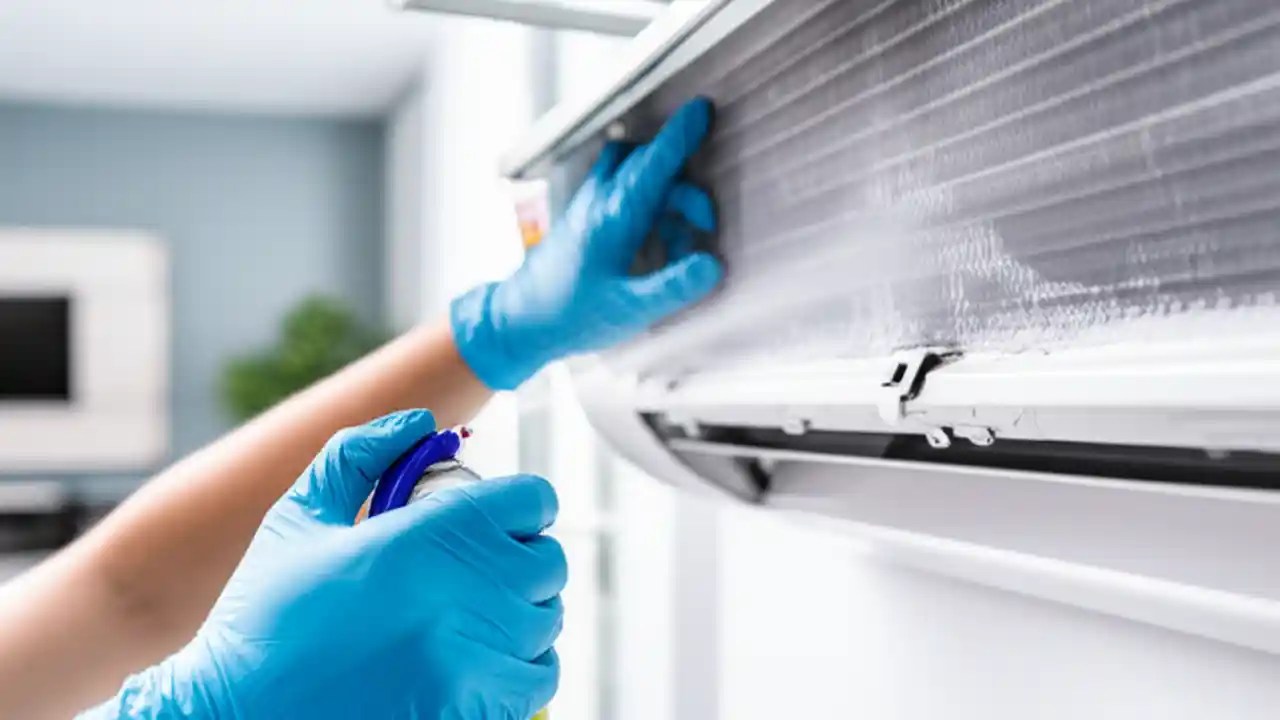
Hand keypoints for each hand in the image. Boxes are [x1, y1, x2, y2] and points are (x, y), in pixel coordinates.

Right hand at [81, 410, 565, 718]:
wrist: (238, 717)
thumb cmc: (264, 617)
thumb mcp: (299, 517)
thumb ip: (360, 454)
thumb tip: (423, 422)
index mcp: (425, 537)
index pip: (533, 501)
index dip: (518, 503)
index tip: (496, 517)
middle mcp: (460, 595)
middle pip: (548, 562)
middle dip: (519, 557)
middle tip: (476, 568)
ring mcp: (471, 660)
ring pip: (547, 622)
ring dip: (519, 613)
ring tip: (469, 615)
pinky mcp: (470, 711)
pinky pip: (538, 682)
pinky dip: (521, 668)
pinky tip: (477, 660)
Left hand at [452, 97, 722, 389]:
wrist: (521, 321)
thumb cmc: (571, 316)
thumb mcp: (628, 310)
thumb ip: (672, 287)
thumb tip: (711, 264)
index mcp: (614, 216)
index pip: (653, 162)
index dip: (680, 134)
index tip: (703, 110)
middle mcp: (600, 199)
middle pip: (650, 165)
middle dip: (686, 189)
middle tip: (706, 227)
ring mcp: (590, 203)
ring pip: (635, 172)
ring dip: (666, 195)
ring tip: (679, 244)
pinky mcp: (586, 214)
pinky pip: (623, 189)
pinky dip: (649, 206)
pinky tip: (657, 247)